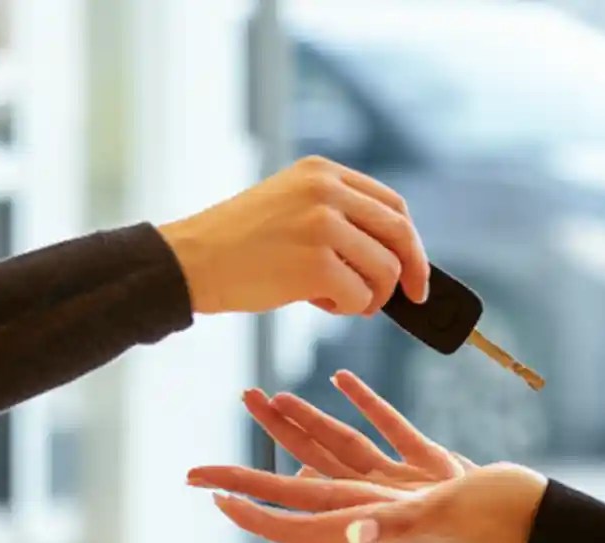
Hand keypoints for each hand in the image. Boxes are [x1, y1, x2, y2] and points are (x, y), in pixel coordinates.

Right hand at [158, 156, 428, 316]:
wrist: (190, 262)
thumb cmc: (240, 245)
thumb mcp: (291, 206)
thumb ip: (339, 217)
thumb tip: (395, 258)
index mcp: (323, 172)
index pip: (392, 204)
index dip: (411, 242)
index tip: (415, 270)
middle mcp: (326, 190)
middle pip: (399, 234)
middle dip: (411, 272)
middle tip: (407, 299)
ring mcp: (322, 225)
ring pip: (385, 270)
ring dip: (369, 296)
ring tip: (338, 299)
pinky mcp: (315, 263)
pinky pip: (359, 296)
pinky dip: (347, 308)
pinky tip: (318, 303)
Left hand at [187, 371, 548, 542]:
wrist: (532, 515)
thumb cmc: (488, 522)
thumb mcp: (437, 518)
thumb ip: (392, 525)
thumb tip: (354, 533)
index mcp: (364, 519)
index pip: (293, 519)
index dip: (252, 510)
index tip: (213, 494)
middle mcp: (371, 503)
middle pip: (298, 480)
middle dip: (252, 466)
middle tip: (205, 462)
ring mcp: (397, 484)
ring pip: (334, 449)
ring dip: (298, 424)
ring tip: (264, 397)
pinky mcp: (425, 464)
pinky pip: (383, 429)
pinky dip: (361, 404)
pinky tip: (342, 382)